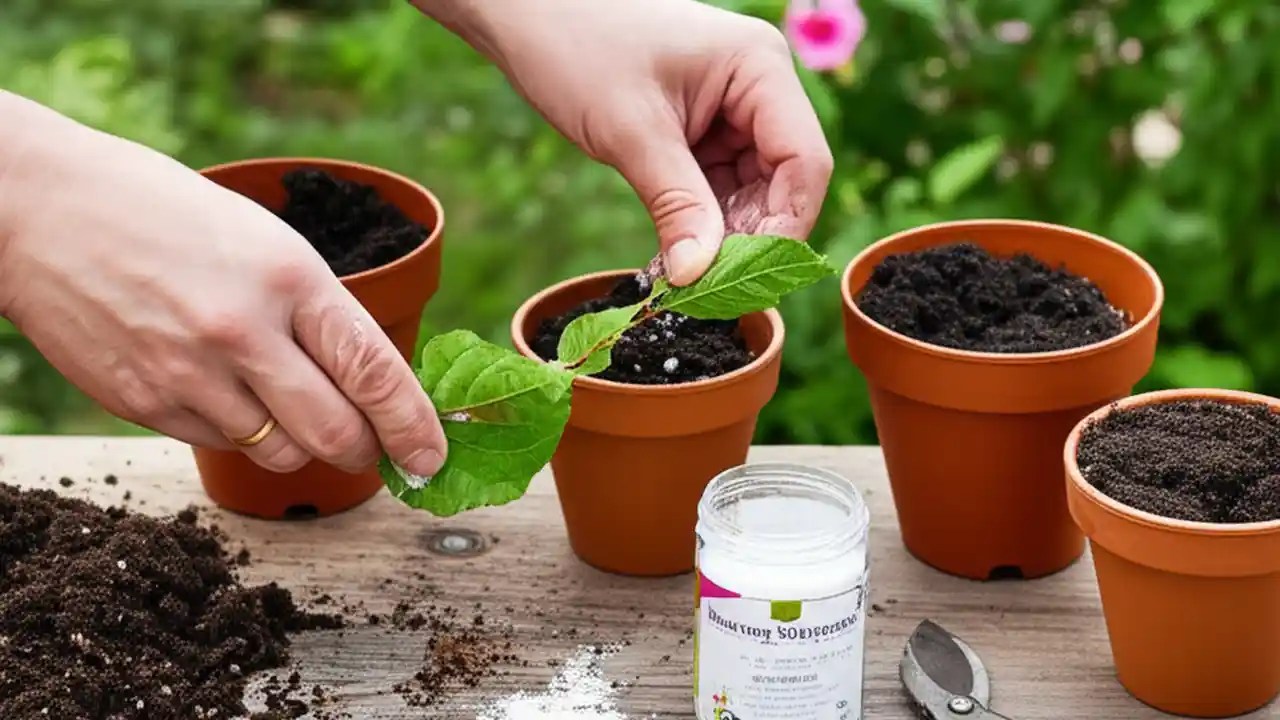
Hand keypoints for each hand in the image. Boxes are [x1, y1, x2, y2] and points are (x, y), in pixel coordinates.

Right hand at [0, 92, 446, 476]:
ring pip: (281, 452)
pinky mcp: (145, 403)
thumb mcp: (265, 240)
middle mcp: (243, 331)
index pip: (374, 371)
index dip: (413, 426)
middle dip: (365, 451)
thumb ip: (317, 312)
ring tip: (279, 397)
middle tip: (371, 447)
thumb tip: (369, 386)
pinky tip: (216, 385)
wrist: (40, 208)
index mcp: (288, 277)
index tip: (431, 458)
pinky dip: (238, 431)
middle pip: (336, 433)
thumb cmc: (167, 215)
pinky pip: (222, 444)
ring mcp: (189, 373)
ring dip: (299, 442)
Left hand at [418, 0, 832, 285]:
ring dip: (720, 238)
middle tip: (708, 290)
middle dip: (749, 237)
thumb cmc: (576, 44)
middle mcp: (758, 87)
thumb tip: (698, 277)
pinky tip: (673, 257)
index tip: (748, 278)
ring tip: (684, 279)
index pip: (804, 162)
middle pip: (783, 182)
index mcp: (760, 68)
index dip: (785, 225)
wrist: (523, 12)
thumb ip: (675, 204)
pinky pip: (716, 188)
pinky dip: (697, 224)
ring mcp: (730, 110)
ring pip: (749, 192)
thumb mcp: (631, 132)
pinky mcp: (701, 130)